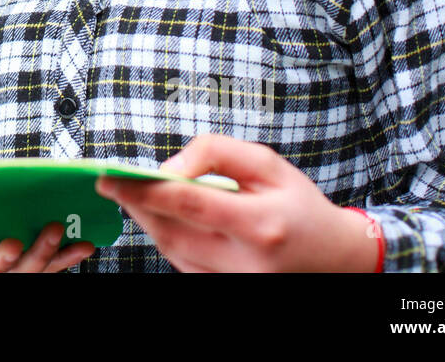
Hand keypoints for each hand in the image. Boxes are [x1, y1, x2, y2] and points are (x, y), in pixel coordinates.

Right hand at [0, 222, 94, 272]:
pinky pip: (43, 267)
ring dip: (59, 258)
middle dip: (37, 254)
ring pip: (33, 272)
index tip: (12, 243)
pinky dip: (63, 258)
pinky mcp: (17, 266)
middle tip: (53, 229)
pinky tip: (84, 246)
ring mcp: (2, 272)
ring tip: (81, 242)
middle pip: (14, 274)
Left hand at [95, 133, 379, 271]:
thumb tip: (169, 167)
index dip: (143, 190)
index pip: (189, 205)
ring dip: (147, 222)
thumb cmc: (298, 204)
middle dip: (136, 205)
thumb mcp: (267, 164)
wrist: (334, 258)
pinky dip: (166, 239)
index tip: (110, 176)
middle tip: (112, 182)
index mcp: (261, 224)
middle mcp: (247, 262)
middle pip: (171, 232)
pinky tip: (163, 218)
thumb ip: (215, 153)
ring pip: (171, 251)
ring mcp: (236, 283)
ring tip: (134, 195)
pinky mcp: (226, 290)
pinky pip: (183, 264)